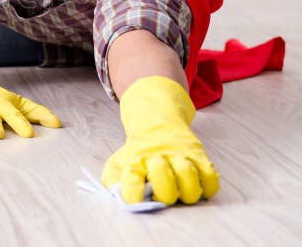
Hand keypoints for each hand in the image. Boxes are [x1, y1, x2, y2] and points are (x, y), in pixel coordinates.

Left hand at [102, 75, 220, 204]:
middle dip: (165, 194)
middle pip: (163, 178)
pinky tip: (199, 188)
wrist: (157, 120)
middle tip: (164, 195)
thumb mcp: (119, 159)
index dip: (133, 194)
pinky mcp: (199, 154)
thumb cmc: (138, 149)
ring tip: (183, 193)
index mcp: (135, 159)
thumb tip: (116, 195)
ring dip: (188, 192)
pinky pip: (210, 177)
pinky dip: (208, 188)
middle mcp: (157, 155)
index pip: (131, 178)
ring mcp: (180, 154)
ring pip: (189, 176)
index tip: (136, 202)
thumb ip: (113, 178)